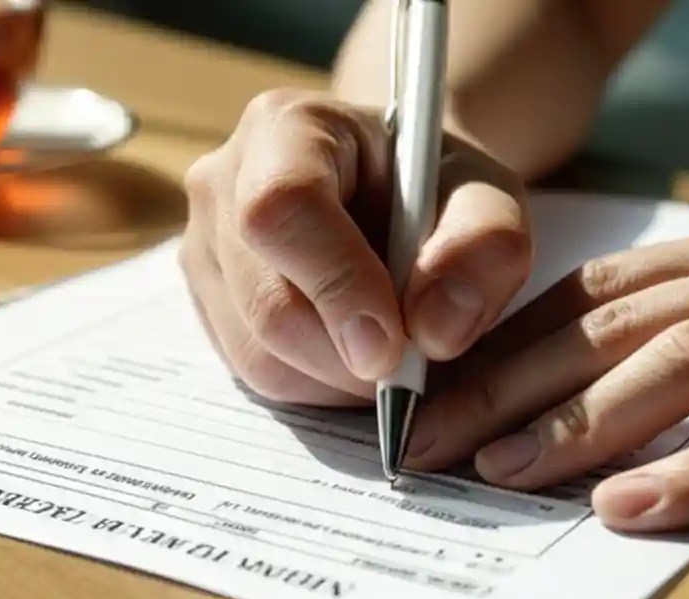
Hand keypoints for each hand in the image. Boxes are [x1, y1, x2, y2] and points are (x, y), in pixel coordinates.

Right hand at [179, 89, 531, 404]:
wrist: (388, 189)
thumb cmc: (432, 184)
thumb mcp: (486, 193)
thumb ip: (483, 245)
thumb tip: (434, 332)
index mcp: (287, 126)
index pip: (283, 207)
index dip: (337, 283)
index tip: (393, 343)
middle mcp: (222, 182)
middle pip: (268, 300)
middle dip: (347, 355)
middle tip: (410, 365)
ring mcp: (202, 245)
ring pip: (257, 351)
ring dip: (335, 378)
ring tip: (386, 350)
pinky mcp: (204, 301)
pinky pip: (250, 371)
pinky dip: (312, 382)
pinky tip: (349, 350)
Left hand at [405, 209, 688, 531]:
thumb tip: (588, 403)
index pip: (606, 290)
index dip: (511, 340)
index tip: (437, 390)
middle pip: (617, 321)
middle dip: (507, 381)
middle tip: (427, 437)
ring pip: (681, 359)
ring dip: (577, 420)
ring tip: (495, 469)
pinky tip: (621, 507)